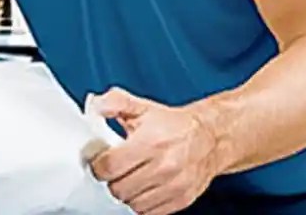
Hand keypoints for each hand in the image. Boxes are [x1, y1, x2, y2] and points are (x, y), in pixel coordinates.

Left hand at [88, 88, 220, 214]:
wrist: (210, 138)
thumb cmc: (173, 125)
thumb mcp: (142, 107)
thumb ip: (114, 102)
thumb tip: (96, 107)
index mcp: (151, 142)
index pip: (109, 166)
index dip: (97, 165)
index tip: (99, 161)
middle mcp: (165, 166)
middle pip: (118, 189)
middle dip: (111, 180)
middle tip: (114, 170)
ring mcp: (175, 186)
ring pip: (133, 203)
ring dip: (126, 193)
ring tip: (128, 178)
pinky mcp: (182, 200)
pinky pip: (150, 212)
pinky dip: (142, 203)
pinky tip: (142, 188)